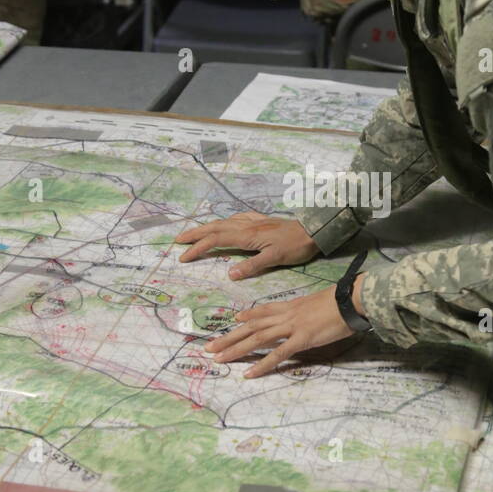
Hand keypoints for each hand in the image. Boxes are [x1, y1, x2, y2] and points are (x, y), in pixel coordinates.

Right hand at [174, 210, 319, 278]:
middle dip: (195, 234)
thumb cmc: (296, 246)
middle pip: (215, 227)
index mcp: (248, 235)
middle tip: (177, 240)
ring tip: (194, 233)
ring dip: (206, 227)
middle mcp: (247, 225)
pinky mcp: (261, 221)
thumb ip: (252, 266)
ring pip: (223, 222)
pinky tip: (224, 224)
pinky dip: (224, 222)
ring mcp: (254, 221)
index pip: (216, 240)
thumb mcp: (275, 258)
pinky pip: (236, 218)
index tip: (183, 257)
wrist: (315, 231)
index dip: (198, 248)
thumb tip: (230, 273)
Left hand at [204, 286, 358, 377]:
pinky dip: (262, 364)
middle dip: (229, 336)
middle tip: (210, 347)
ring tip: (219, 359)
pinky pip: (278, 354)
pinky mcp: (302, 339)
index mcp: (291, 306)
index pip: (263, 311)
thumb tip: (305, 316)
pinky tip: (249, 373)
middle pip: (251, 326)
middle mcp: (286, 315)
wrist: (351, 299)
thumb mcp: (318, 303)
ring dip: (236, 349)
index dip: (247, 316)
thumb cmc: (341, 301)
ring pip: (257, 338)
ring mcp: (292, 326)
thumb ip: (306, 311)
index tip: (233, 320)